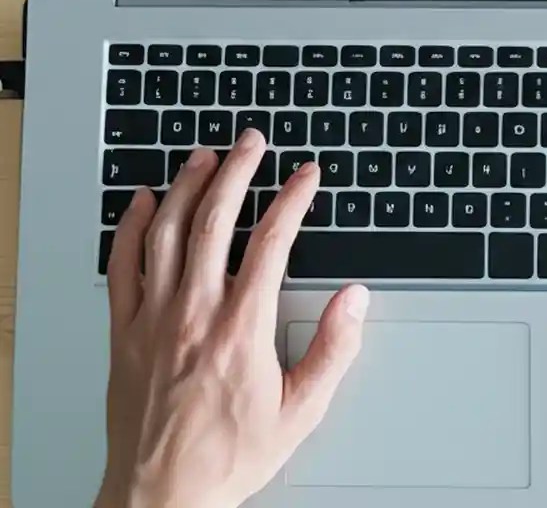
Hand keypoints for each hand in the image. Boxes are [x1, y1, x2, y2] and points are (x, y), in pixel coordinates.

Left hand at [95, 130, 368, 507]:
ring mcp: (153, 320)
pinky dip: (131, 227)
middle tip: (252, 142)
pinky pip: (122, 266)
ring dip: (188, 186)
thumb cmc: (229, 457)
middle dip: (237, 171)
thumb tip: (355, 300)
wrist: (162, 495)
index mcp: (242, 330)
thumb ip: (333, 350)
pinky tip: (144, 202)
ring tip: (205, 156)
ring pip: (167, 234)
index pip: (272, 244)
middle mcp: (194, 315)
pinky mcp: (123, 334)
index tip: (306, 176)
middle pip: (214, 221)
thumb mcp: (302, 411)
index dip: (293, 200)